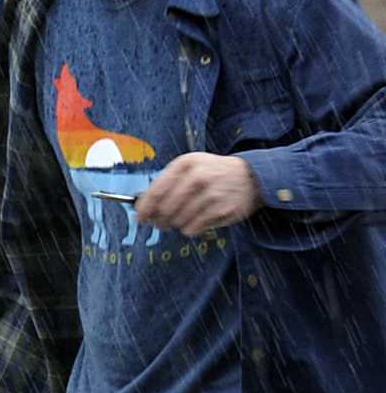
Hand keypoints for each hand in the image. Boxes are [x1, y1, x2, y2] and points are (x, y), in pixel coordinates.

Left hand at [134, 154, 260, 236]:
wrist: (251, 176)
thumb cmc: (212, 173)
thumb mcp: (190, 168)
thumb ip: (166, 184)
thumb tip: (141, 208)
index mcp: (186, 164)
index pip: (156, 191)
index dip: (144, 208)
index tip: (140, 217)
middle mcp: (199, 177)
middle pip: (165, 210)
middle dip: (159, 220)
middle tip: (161, 222)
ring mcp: (212, 194)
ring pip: (177, 221)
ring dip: (176, 224)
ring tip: (185, 216)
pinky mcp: (222, 210)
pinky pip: (192, 229)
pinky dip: (191, 228)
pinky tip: (199, 218)